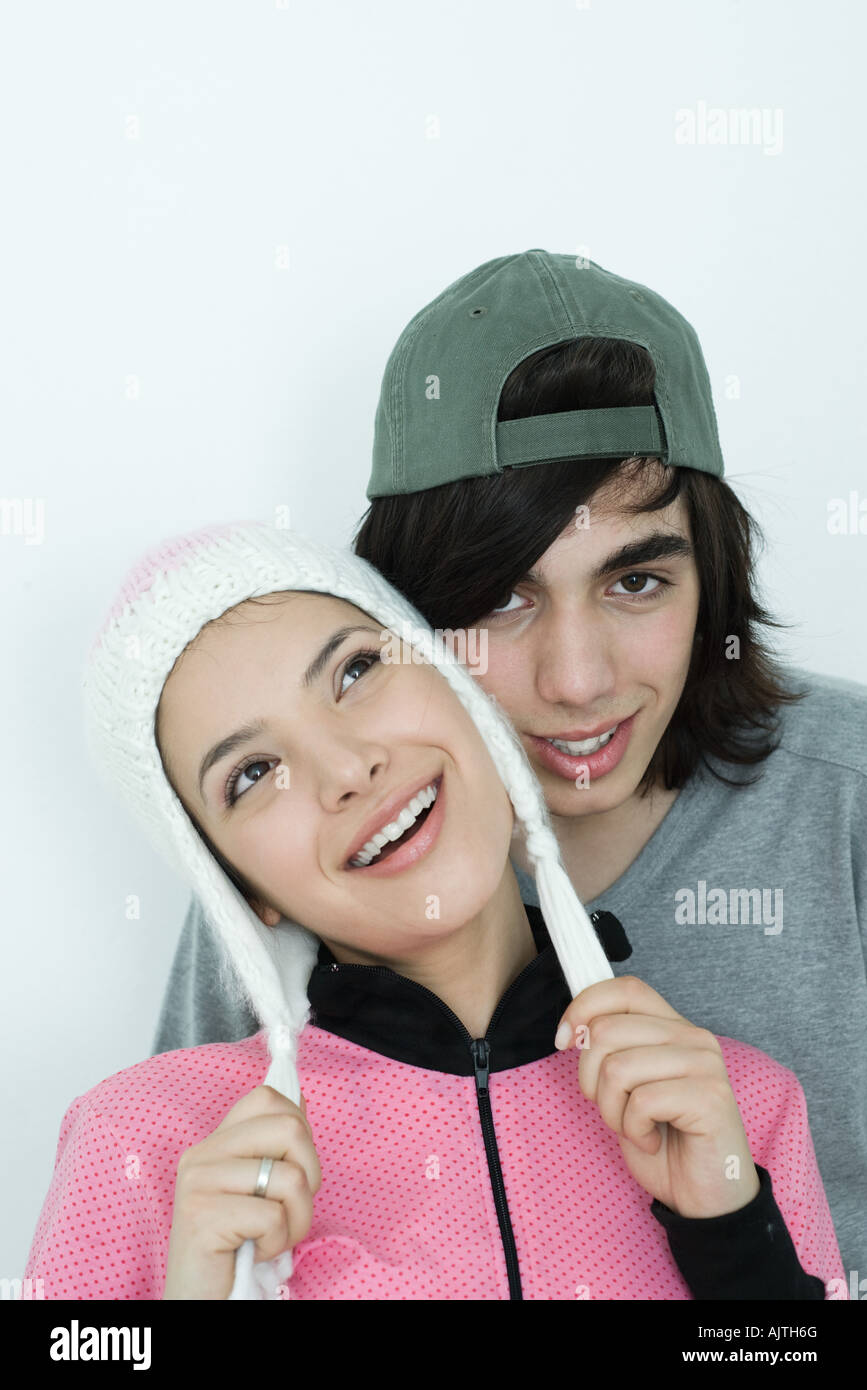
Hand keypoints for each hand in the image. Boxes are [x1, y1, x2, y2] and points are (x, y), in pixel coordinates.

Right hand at [162, 1085, 320, 1299]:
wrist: (200, 1301)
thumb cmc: (236, 1247)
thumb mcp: (255, 1189)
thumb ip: (272, 1147)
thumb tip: (302, 1100)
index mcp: (214, 1142)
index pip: (267, 1097)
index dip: (298, 1128)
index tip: (290, 1168)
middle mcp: (201, 1155)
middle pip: (289, 1128)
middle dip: (309, 1175)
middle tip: (287, 1209)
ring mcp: (198, 1183)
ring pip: (290, 1177)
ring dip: (297, 1219)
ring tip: (270, 1236)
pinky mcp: (202, 1216)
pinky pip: (273, 1216)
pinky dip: (276, 1242)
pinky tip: (254, 1251)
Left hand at [555, 975, 759, 1218]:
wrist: (705, 1197)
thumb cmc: (664, 1140)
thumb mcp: (627, 1087)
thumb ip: (612, 1051)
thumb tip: (573, 1027)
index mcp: (674, 1027)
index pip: (624, 989)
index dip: (584, 1007)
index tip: (562, 1041)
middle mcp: (694, 1037)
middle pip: (608, 1030)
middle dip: (590, 1078)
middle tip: (614, 1109)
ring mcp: (705, 1065)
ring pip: (618, 1067)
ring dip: (612, 1110)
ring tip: (637, 1127)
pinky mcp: (710, 1097)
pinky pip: (642, 1101)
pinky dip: (634, 1130)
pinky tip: (653, 1141)